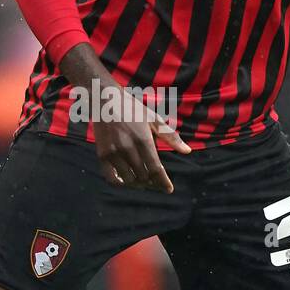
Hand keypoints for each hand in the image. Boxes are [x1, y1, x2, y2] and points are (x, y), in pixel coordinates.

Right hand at [58, 41, 190, 191]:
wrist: (104, 99)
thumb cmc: (132, 108)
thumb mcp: (153, 119)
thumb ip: (171, 136)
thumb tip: (187, 151)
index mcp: (144, 139)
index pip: (156, 169)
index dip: (164, 182)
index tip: (169, 189)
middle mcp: (128, 148)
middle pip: (144, 177)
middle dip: (152, 183)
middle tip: (156, 183)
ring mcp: (114, 153)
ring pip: (129, 180)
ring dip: (138, 184)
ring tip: (143, 182)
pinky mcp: (102, 155)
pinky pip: (111, 178)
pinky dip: (120, 183)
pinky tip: (126, 181)